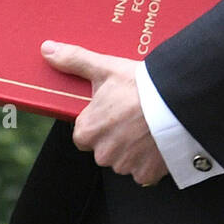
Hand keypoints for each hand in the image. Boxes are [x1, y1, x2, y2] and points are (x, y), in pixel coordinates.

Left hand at [41, 40, 168, 186]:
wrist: (176, 102)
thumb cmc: (138, 85)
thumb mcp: (104, 68)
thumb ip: (74, 60)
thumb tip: (46, 49)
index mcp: (87, 131)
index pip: (83, 133)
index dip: (97, 121)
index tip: (112, 110)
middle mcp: (102, 153)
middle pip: (104, 148)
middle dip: (115, 136)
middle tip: (132, 115)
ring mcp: (125, 166)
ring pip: (124, 160)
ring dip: (132, 149)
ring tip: (148, 125)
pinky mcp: (147, 174)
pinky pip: (144, 172)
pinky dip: (149, 161)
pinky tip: (157, 141)